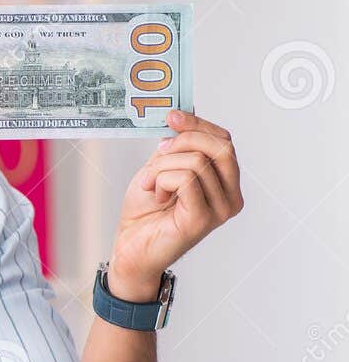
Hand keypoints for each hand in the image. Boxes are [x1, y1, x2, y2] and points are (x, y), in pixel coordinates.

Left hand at [108, 110, 242, 300]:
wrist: (131, 247)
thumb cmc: (146, 213)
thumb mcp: (161, 169)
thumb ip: (176, 146)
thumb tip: (183, 113)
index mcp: (225, 183)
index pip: (224, 141)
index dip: (198, 124)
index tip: (172, 115)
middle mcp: (230, 197)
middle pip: (220, 147)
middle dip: (183, 140)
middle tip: (158, 151)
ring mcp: (219, 210)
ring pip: (196, 162)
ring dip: (162, 167)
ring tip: (151, 183)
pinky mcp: (202, 219)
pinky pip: (186, 179)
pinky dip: (162, 179)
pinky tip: (155, 193)